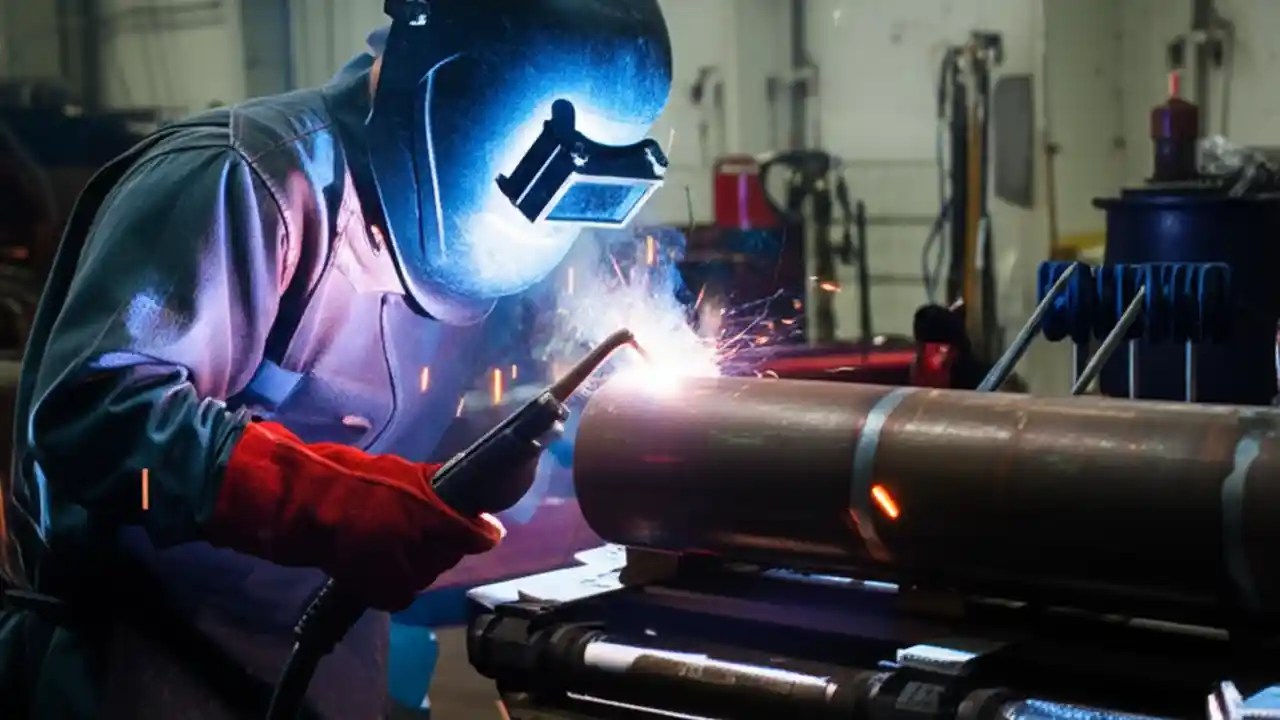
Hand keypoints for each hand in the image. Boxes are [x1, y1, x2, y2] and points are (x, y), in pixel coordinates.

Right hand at [207, 421, 505, 611]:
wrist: (305, 507)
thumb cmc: (354, 482)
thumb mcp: (403, 473)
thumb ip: (439, 487)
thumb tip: (472, 506)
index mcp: (429, 513)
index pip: (474, 536)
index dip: (479, 533)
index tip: (485, 530)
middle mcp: (421, 546)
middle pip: (450, 555)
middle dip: (442, 542)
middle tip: (419, 525)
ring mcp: (401, 572)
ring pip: (428, 573)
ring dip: (418, 561)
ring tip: (392, 540)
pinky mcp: (384, 591)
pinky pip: (404, 592)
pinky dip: (397, 581)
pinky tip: (381, 561)